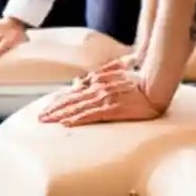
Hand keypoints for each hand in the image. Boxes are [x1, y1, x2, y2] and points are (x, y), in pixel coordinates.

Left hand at [38, 68, 167, 126]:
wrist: (155, 84)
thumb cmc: (139, 80)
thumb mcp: (116, 71)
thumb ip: (100, 74)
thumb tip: (83, 80)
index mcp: (97, 82)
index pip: (73, 93)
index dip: (59, 100)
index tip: (48, 107)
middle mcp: (97, 89)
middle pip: (70, 100)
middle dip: (53, 109)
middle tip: (40, 118)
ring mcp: (103, 99)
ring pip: (76, 108)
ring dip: (60, 115)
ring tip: (48, 121)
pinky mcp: (112, 108)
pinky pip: (91, 115)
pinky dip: (77, 119)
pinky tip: (66, 123)